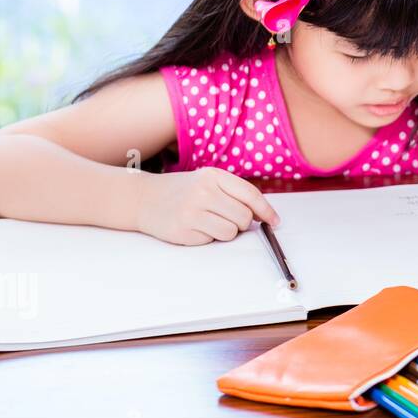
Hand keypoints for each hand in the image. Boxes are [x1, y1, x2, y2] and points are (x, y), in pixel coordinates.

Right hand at [133, 168, 280, 245]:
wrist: (143, 198)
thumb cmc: (183, 190)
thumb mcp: (207, 181)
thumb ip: (234, 193)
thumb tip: (262, 215)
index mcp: (213, 176)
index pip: (250, 195)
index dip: (266, 211)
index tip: (274, 221)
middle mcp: (203, 192)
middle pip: (244, 217)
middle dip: (241, 223)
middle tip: (226, 217)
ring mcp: (192, 212)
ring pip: (230, 232)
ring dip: (225, 232)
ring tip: (208, 221)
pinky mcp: (183, 230)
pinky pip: (211, 241)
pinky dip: (207, 237)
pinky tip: (193, 227)